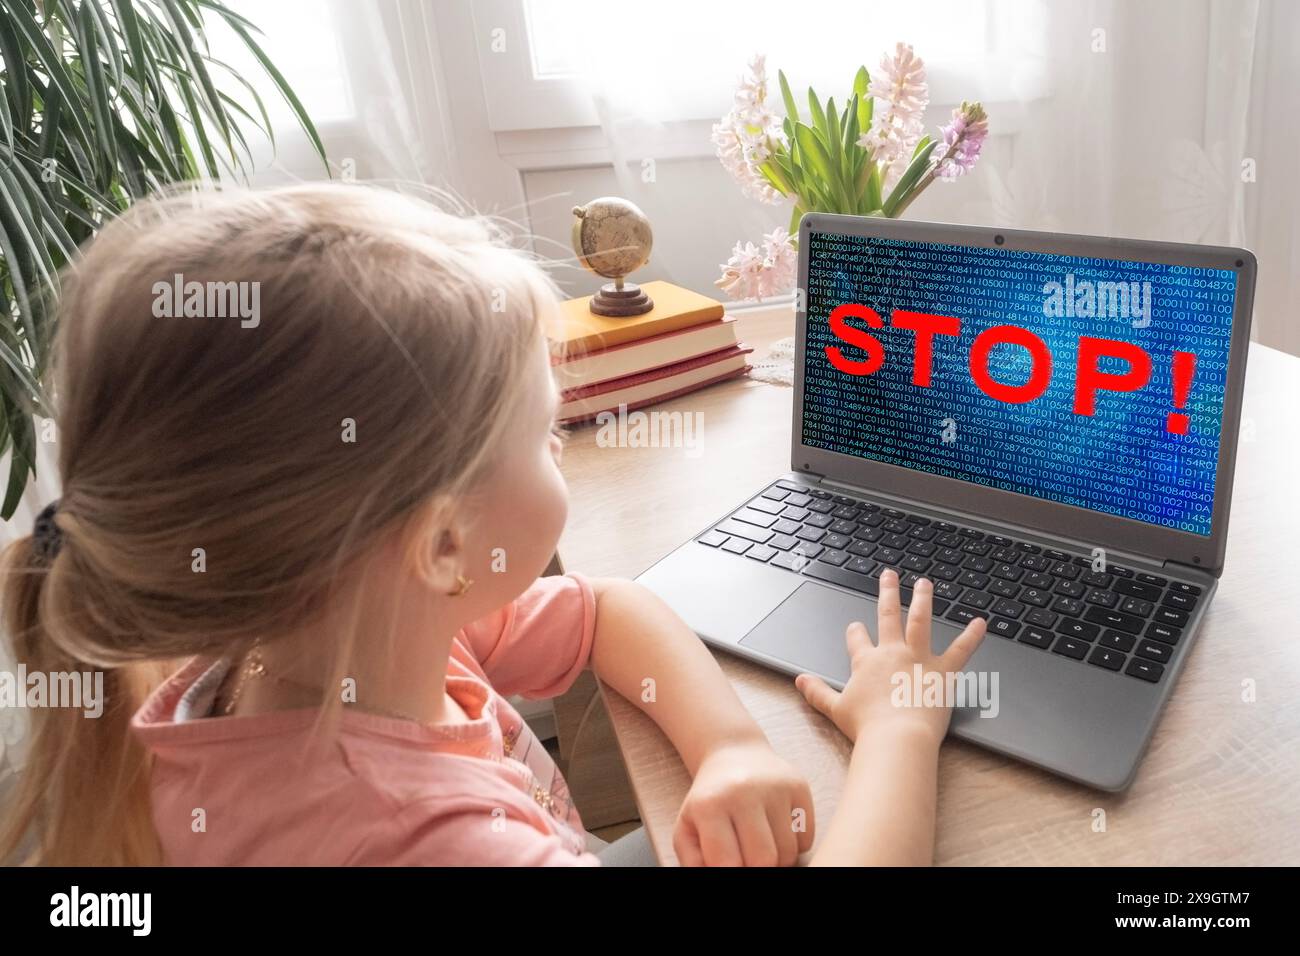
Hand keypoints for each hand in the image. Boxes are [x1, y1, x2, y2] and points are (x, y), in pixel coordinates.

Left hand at [672, 739, 813, 866]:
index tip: (731, 865)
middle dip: (758, 869)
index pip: (727, 862)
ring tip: (761, 845)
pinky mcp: (799, 787)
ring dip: (777, 860)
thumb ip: (694, 861)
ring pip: (788, 852)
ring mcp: (775, 787)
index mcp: (710, 805)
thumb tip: (718, 876)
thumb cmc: (710, 799)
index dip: (731, 872)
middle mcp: (745, 792)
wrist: (735, 752)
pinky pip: (806, 838)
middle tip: (748, 859)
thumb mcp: (687, 827)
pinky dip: (794, 845)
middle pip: (764, 860)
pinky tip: (777, 830)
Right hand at [795, 569, 986, 745]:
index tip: (855, 626)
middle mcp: (892, 652)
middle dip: (887, 593)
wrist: (896, 738)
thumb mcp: (835, 709)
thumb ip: (817, 692)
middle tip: (889, 576)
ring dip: (923, 599)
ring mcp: (919, 658)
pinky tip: (981, 622)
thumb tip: (799, 680)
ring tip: (925, 583)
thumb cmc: (867, 727)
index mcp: (866, 661)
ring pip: (921, 620)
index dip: (855, 632)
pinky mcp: (943, 671)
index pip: (858, 640)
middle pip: (888, 616)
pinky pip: (961, 649)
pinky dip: (972, 635)